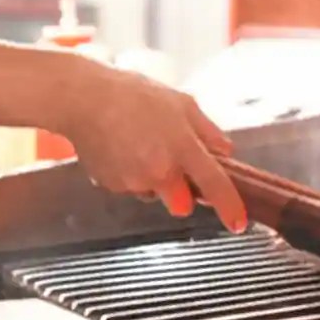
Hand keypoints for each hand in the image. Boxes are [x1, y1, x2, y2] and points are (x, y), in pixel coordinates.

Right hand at [57, 59, 247, 232]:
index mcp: (182, 148)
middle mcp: (160, 170)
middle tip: (170, 165)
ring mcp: (134, 181)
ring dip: (152, 180)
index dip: (230, 208)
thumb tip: (225, 151)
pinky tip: (119, 149)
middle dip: (181, 193)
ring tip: (138, 145)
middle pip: (182, 205)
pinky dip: (129, 175)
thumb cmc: (132, 95)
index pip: (215, 185)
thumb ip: (207, 130)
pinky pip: (129, 188)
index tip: (238, 224)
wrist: (82, 99)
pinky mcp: (111, 185)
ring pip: (153, 194)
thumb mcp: (181, 103)